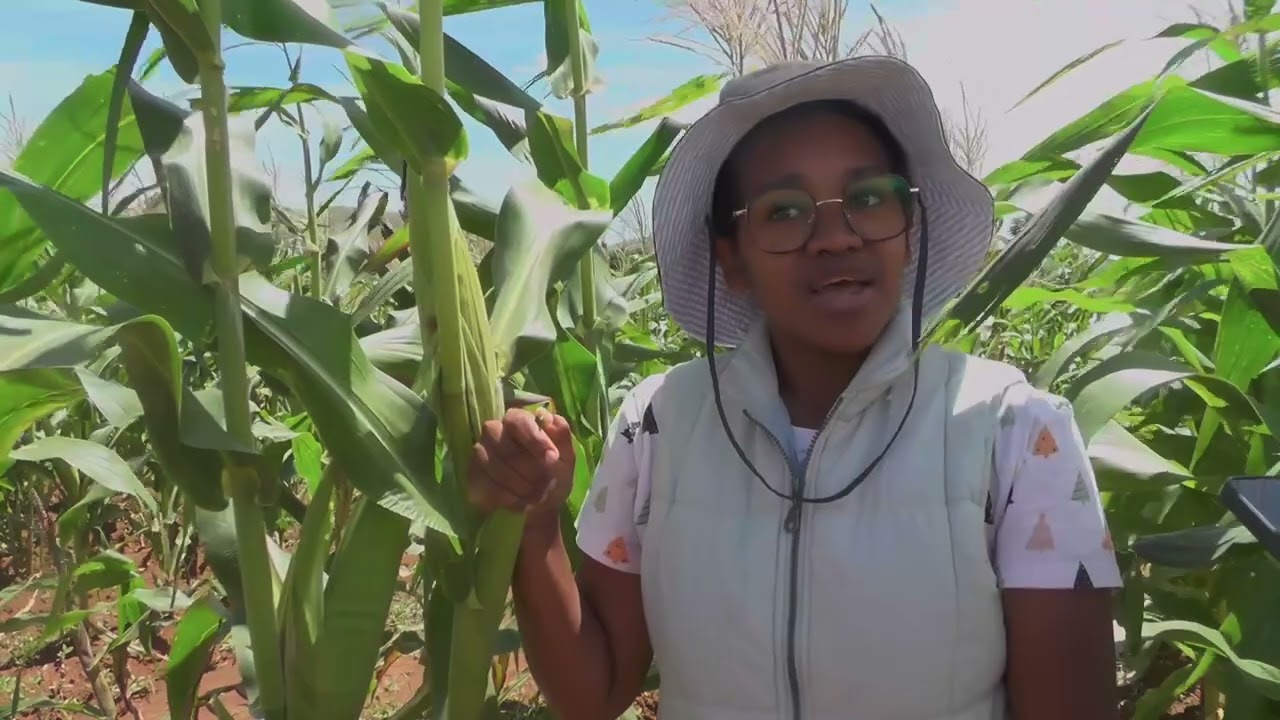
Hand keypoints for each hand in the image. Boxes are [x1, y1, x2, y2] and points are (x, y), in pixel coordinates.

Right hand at [467, 407, 575, 527]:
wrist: (540, 503)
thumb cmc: (554, 475)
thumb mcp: (566, 458)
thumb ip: (562, 437)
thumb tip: (550, 418)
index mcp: (519, 420)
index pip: (519, 421)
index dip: (535, 439)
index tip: (552, 458)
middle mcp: (494, 430)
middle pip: (504, 444)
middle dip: (528, 468)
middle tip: (544, 483)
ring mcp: (479, 452)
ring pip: (493, 465)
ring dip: (518, 484)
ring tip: (534, 496)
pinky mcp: (472, 475)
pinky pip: (484, 484)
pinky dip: (506, 497)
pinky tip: (520, 503)